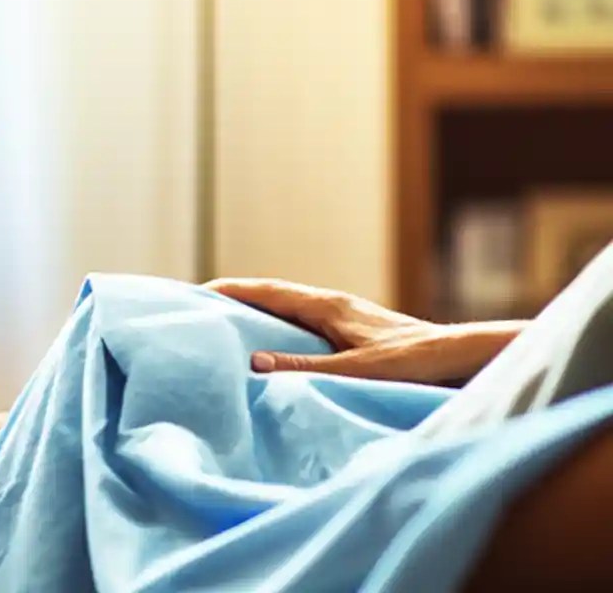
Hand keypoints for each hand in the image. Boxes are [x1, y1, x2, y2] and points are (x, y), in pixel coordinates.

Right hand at [204, 278, 524, 384]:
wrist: (468, 357)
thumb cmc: (420, 361)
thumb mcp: (358, 369)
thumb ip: (306, 367)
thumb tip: (254, 362)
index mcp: (327, 305)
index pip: (264, 290)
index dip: (227, 291)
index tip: (190, 294)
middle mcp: (333, 306)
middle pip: (270, 297)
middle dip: (234, 302)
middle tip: (196, 313)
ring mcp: (345, 319)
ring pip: (287, 313)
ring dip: (256, 319)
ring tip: (225, 334)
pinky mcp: (356, 335)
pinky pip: (304, 328)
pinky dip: (279, 334)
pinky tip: (275, 355)